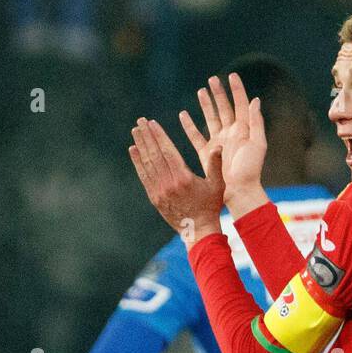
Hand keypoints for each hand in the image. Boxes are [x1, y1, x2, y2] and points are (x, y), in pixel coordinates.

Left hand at [129, 117, 222, 243]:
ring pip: (148, 164)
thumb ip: (216, 164)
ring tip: (135, 131)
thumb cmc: (210, 207)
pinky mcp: (155, 198)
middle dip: (146, 136)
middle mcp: (170, 184)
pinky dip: (138, 162)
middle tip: (139, 121)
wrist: (198, 231)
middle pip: (155, 155)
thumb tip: (218, 146)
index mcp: (184, 178)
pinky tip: (133, 150)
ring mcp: (160, 192)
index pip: (168, 151)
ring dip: (140, 146)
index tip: (152, 123)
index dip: (159, 136)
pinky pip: (144, 177)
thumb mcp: (217, 185)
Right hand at [181, 73, 267, 218]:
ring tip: (201, 91)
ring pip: (210, 118)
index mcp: (244, 130)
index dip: (237, 90)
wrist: (239, 191)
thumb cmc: (251, 169)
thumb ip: (256, 122)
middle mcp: (231, 134)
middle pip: (224, 108)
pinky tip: (183, 114)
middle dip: (218, 93)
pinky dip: (189, 126)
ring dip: (206, 105)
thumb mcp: (258, 144)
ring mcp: (218, 143)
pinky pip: (196, 136)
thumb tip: (255, 100)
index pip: (240, 105)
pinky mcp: (206, 153)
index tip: (231, 75)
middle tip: (212, 79)